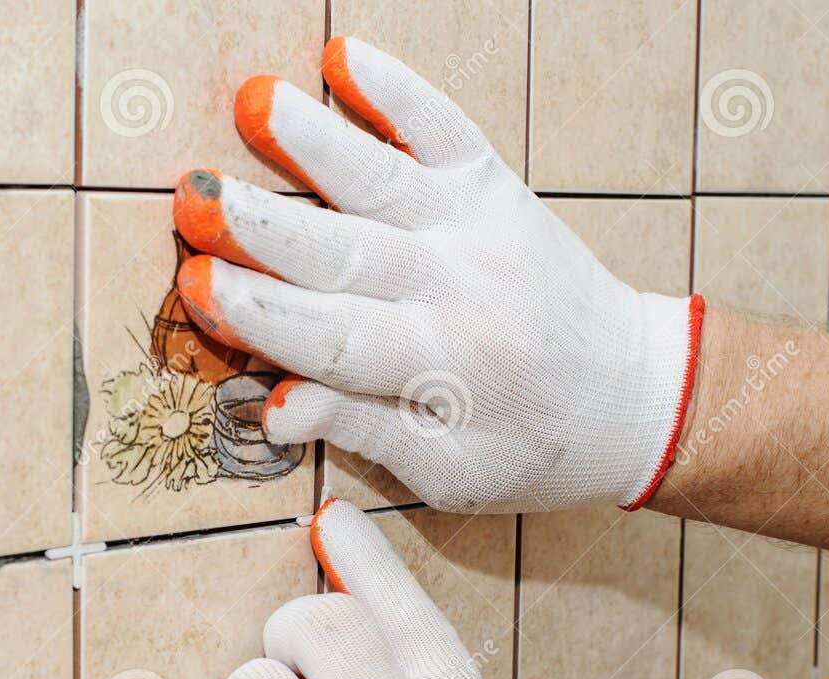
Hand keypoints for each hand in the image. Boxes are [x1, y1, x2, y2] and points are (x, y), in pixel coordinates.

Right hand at [171, 37, 703, 512]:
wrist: (634, 396)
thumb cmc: (531, 445)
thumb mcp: (449, 471)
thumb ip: (362, 431)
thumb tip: (274, 408)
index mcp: (442, 372)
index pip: (335, 340)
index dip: (261, 316)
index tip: (196, 286)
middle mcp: (458, 293)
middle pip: (346, 256)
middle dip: (265, 227)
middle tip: (193, 198)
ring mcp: (477, 232)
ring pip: (387, 183)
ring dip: (319, 142)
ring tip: (259, 103)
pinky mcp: (496, 190)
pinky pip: (446, 131)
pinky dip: (401, 91)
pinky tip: (348, 56)